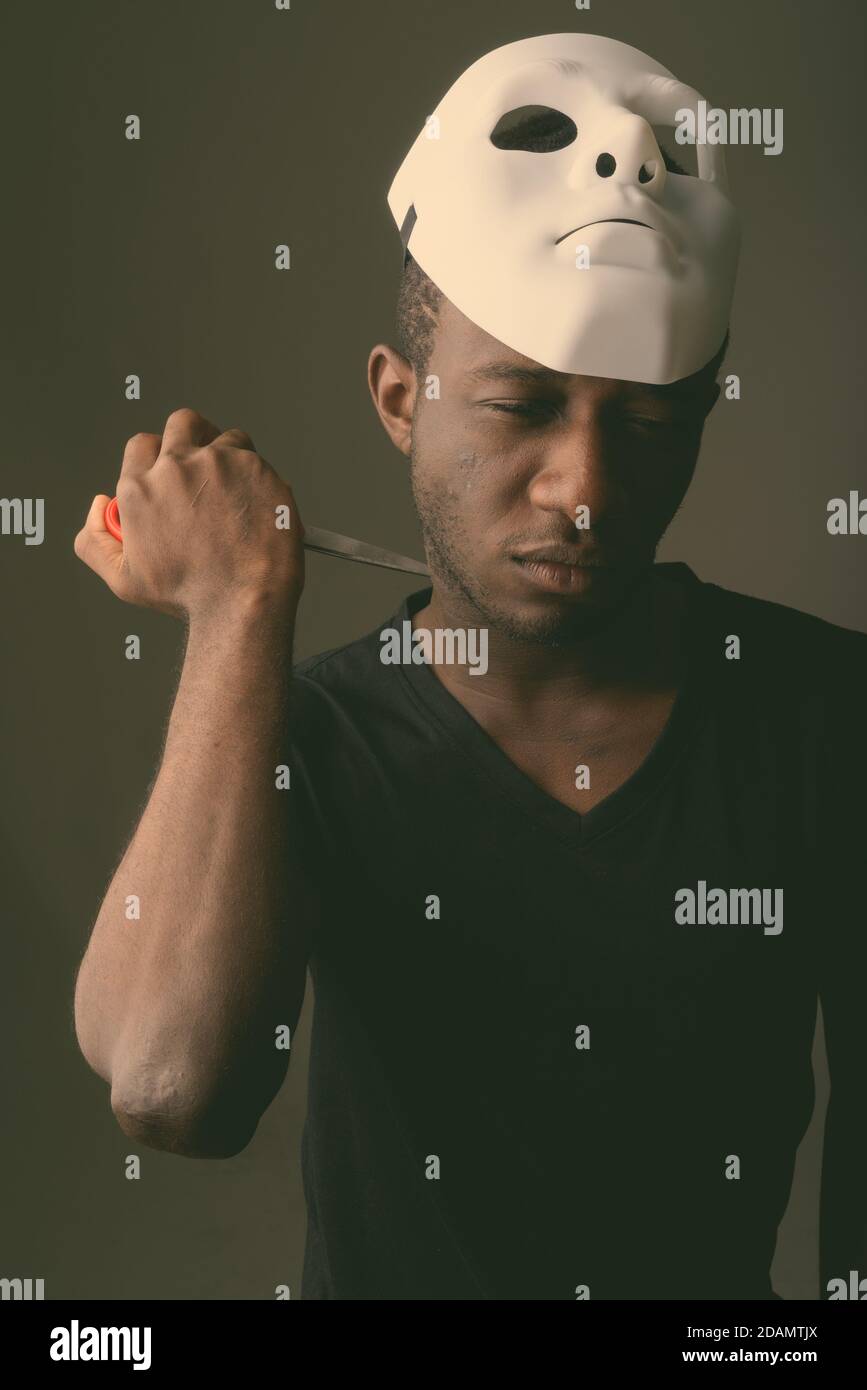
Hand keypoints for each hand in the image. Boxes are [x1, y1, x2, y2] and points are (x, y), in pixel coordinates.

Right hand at [74, 408, 304, 623]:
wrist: (242, 601)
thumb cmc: (189, 596)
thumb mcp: (124, 579)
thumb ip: (95, 541)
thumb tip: (100, 505)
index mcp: (140, 488)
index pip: (142, 445)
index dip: (157, 455)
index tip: (170, 470)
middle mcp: (176, 467)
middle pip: (182, 423)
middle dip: (192, 435)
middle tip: (205, 458)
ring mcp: (219, 463)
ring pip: (225, 437)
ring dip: (229, 456)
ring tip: (235, 487)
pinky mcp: (255, 468)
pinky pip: (256, 457)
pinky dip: (257, 475)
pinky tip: (256, 501)